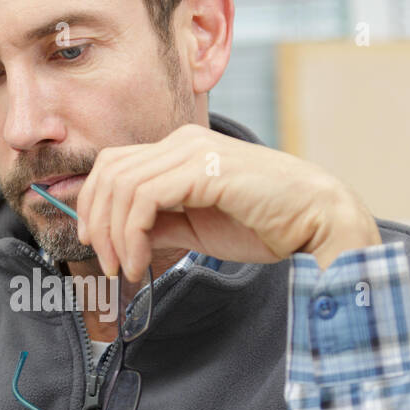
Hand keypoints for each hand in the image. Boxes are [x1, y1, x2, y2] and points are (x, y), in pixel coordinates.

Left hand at [75, 123, 380, 276]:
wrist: (316, 219)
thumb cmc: (265, 224)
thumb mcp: (197, 227)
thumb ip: (159, 225)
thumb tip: (122, 238)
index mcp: (180, 150)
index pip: (114, 165)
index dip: (93, 204)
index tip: (97, 246)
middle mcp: (183, 141)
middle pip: (109, 170)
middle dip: (96, 221)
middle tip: (106, 263)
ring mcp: (193, 150)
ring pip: (121, 185)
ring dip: (114, 234)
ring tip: (126, 268)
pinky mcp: (205, 168)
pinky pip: (144, 198)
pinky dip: (131, 234)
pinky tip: (140, 262)